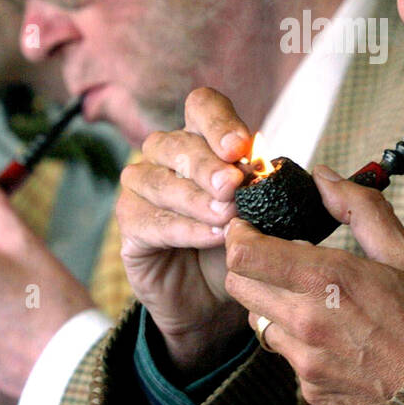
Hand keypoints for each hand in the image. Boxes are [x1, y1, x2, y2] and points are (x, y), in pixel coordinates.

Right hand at [116, 87, 251, 378]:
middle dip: (210, 165)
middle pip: (179, 144)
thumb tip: (274, 171)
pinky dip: (185, 228)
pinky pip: (151, 220)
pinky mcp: (129, 223)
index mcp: (201, 137)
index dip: (219, 121)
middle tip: (234, 185)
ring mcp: (141, 186)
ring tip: (228, 217)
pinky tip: (213, 237)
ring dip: (197, 199)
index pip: (203, 106)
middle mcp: (164, 154)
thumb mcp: (261, 211)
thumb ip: (266, 187)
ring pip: (160, 181)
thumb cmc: (238, 242)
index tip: (240, 147)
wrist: (213, 298)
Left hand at [223, 167, 403, 404]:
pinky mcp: (312, 392)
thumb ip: (360, 209)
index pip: (244, 254)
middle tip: (279, 254)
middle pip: (240, 286)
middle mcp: (306, 324)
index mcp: (328, 281)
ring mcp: (306, 363)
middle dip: (250, 264)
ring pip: (260, 322)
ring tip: (314, 296)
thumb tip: (325, 177)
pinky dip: (299, 339)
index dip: (239, 234)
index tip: (250, 225)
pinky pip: (287, 357)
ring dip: (273, 303)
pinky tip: (337, 334)